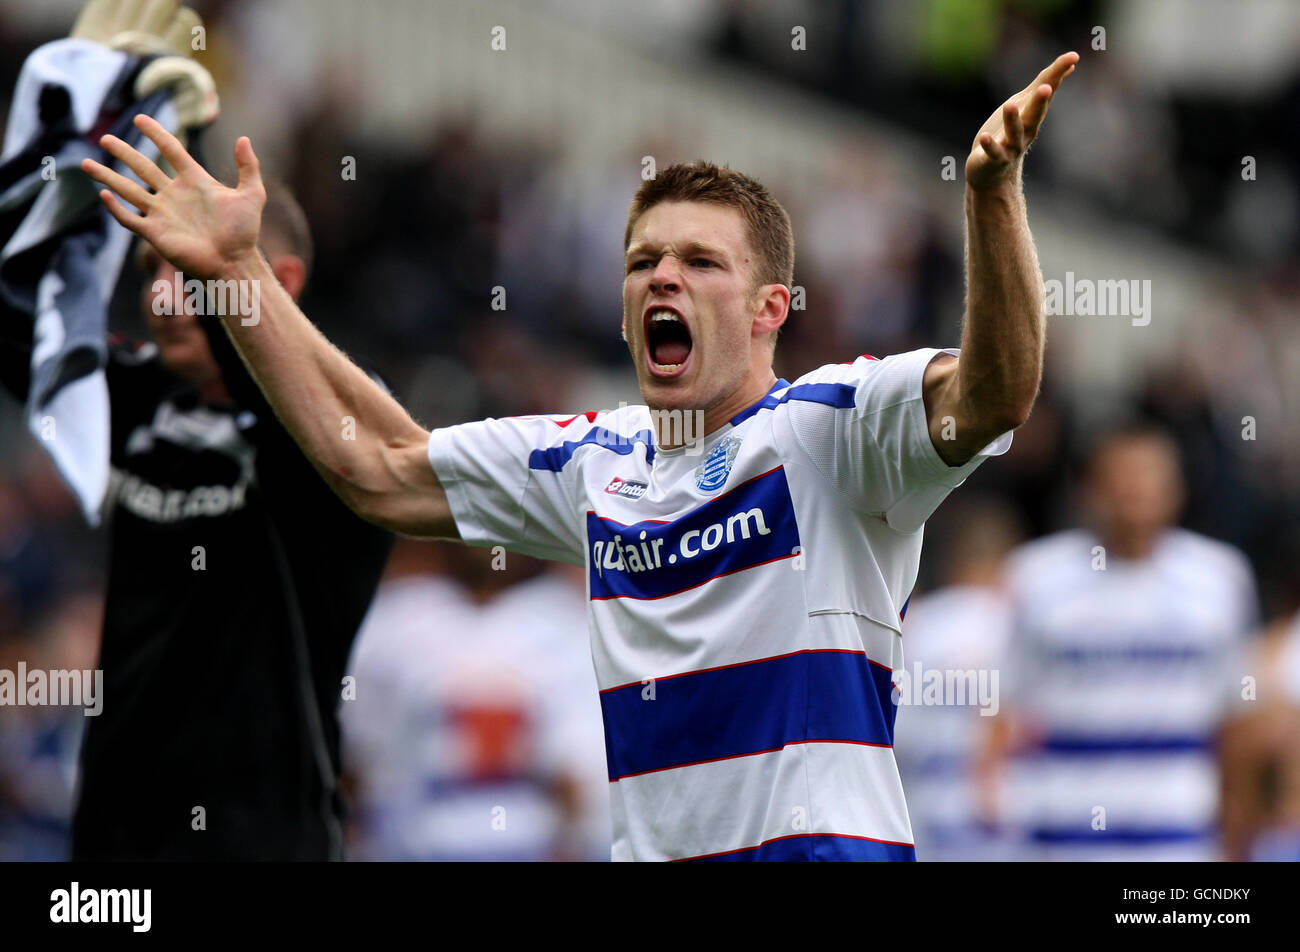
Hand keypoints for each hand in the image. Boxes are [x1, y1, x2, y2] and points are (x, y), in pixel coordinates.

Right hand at [81, 114, 265, 279]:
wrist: (235, 263)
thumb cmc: (245, 232)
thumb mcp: (253, 195)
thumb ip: (249, 167)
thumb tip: (242, 138)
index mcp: (195, 181)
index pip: (171, 150)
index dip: (156, 134)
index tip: (140, 118)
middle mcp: (175, 194)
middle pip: (143, 167)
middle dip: (123, 152)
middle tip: (105, 138)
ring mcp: (163, 214)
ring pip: (129, 190)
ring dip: (107, 177)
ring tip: (85, 163)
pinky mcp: (156, 233)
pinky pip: (130, 219)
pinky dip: (116, 208)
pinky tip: (103, 195)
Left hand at [966, 51, 1077, 191]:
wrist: (992, 173)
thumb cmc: (1009, 133)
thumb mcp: (1026, 104)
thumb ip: (1045, 84)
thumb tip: (1071, 63)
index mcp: (1034, 114)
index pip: (1047, 92)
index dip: (1058, 74)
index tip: (1072, 57)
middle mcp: (1026, 131)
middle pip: (1035, 115)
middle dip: (1041, 102)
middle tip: (1046, 88)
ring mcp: (1011, 147)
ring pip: (1014, 133)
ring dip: (1012, 120)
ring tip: (1010, 105)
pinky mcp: (993, 159)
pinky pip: (993, 153)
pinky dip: (989, 146)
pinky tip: (984, 137)